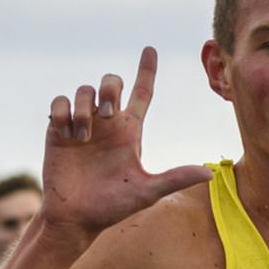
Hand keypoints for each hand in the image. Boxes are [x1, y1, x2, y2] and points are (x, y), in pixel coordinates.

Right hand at [41, 47, 213, 242]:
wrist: (76, 218)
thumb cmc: (113, 207)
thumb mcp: (147, 191)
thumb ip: (175, 178)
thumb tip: (210, 173)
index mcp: (130, 131)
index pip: (142, 93)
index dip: (146, 70)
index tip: (150, 50)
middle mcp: (107, 124)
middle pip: (111, 82)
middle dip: (110, 88)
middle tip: (108, 113)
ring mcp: (82, 125)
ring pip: (84, 90)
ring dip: (85, 108)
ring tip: (82, 136)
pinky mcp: (58, 131)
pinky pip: (60, 103)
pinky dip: (63, 112)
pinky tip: (67, 133)